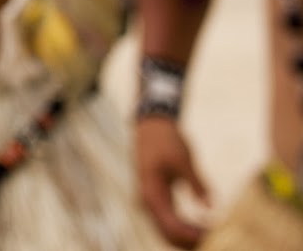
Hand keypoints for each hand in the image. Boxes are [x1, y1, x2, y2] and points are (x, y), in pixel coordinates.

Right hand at [134, 116, 208, 248]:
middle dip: (190, 241)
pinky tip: (203, 227)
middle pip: (167, 233)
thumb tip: (210, 206)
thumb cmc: (166, 141)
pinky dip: (185, 228)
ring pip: (167, 230)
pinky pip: (169, 221)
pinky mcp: (158, 198)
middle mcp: (147, 201)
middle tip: (217, 241)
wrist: (151, 126)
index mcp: (151, 193)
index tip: (214, 237)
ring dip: (188, 237)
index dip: (191, 236)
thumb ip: (196, 184)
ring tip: (213, 236)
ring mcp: (151, 201)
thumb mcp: (183, 159)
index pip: (170, 225)